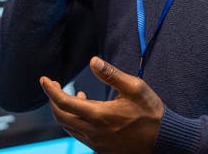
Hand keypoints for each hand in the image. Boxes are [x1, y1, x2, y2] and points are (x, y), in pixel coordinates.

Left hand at [40, 56, 164, 153]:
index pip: (63, 102)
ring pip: (69, 127)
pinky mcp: (101, 150)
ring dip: (66, 110)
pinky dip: (76, 121)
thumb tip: (92, 61)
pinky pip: (80, 135)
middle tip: (55, 85)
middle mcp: (93, 132)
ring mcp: (96, 144)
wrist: (163, 139)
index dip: (50, 90)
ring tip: (78, 95)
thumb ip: (112, 75)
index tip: (44, 79)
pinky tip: (88, 110)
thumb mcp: (135, 87)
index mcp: (98, 115)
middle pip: (60, 117)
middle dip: (53, 100)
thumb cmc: (150, 112)